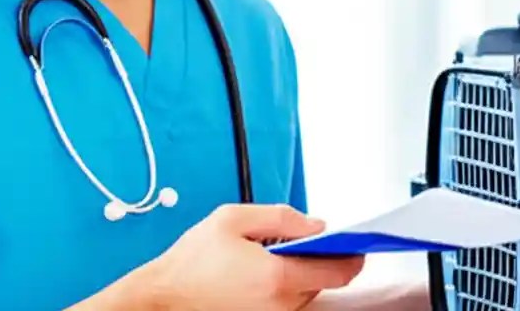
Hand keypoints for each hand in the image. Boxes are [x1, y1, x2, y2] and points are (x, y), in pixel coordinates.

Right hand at [124, 204, 365, 309]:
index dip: (354, 255)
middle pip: (324, 282)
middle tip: (302, 240)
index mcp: (277, 279)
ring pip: (306, 294)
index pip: (339, 272)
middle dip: (321, 259)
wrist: (161, 298)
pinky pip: (287, 304)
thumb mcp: (234, 220)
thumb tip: (315, 225)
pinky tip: (263, 271)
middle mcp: (279, 306)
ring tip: (273, 255)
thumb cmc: (191, 262)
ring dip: (302, 274)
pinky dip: (285, 286)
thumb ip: (282, 217)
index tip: (357, 243)